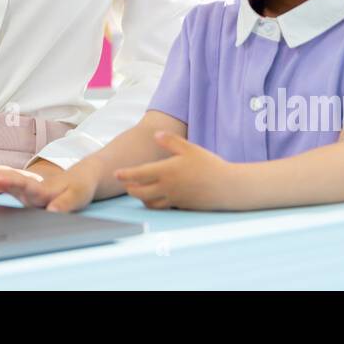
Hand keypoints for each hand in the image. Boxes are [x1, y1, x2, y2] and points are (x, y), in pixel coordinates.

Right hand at [0, 162, 97, 211]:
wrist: (75, 178)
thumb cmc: (75, 188)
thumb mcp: (76, 198)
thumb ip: (64, 205)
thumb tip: (53, 214)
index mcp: (37, 183)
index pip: (19, 180)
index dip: (6, 179)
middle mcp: (19, 178)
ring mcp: (10, 179)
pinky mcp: (5, 183)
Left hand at [114, 131, 237, 210]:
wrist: (227, 187)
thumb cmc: (209, 165)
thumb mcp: (189, 148)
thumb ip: (170, 141)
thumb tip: (155, 135)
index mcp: (167, 171)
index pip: (139, 174)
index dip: (125, 174)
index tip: (116, 173)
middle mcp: (167, 187)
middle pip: (140, 192)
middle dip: (130, 188)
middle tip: (125, 183)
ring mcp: (174, 199)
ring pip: (149, 203)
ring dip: (140, 198)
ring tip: (137, 191)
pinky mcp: (181, 207)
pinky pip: (163, 208)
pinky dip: (154, 204)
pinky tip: (155, 198)